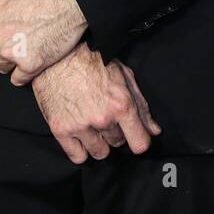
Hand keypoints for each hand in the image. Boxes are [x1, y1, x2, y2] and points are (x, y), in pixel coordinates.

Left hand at [0, 0, 85, 83]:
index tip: (12, 21)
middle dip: (4, 43)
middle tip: (25, 30)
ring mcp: (11, 53)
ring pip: (3, 66)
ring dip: (14, 58)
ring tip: (33, 42)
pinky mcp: (30, 65)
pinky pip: (19, 79)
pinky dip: (27, 71)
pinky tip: (38, 55)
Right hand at [32, 42, 161, 163]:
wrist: (59, 56)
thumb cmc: (94, 62)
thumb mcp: (125, 77)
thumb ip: (141, 106)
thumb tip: (154, 130)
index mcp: (121, 104)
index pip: (140, 143)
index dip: (140, 140)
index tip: (136, 137)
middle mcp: (103, 118)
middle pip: (118, 143)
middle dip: (116, 132)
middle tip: (107, 116)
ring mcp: (81, 126)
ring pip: (100, 152)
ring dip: (99, 142)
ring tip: (93, 124)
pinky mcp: (61, 130)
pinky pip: (78, 156)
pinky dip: (81, 149)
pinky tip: (81, 135)